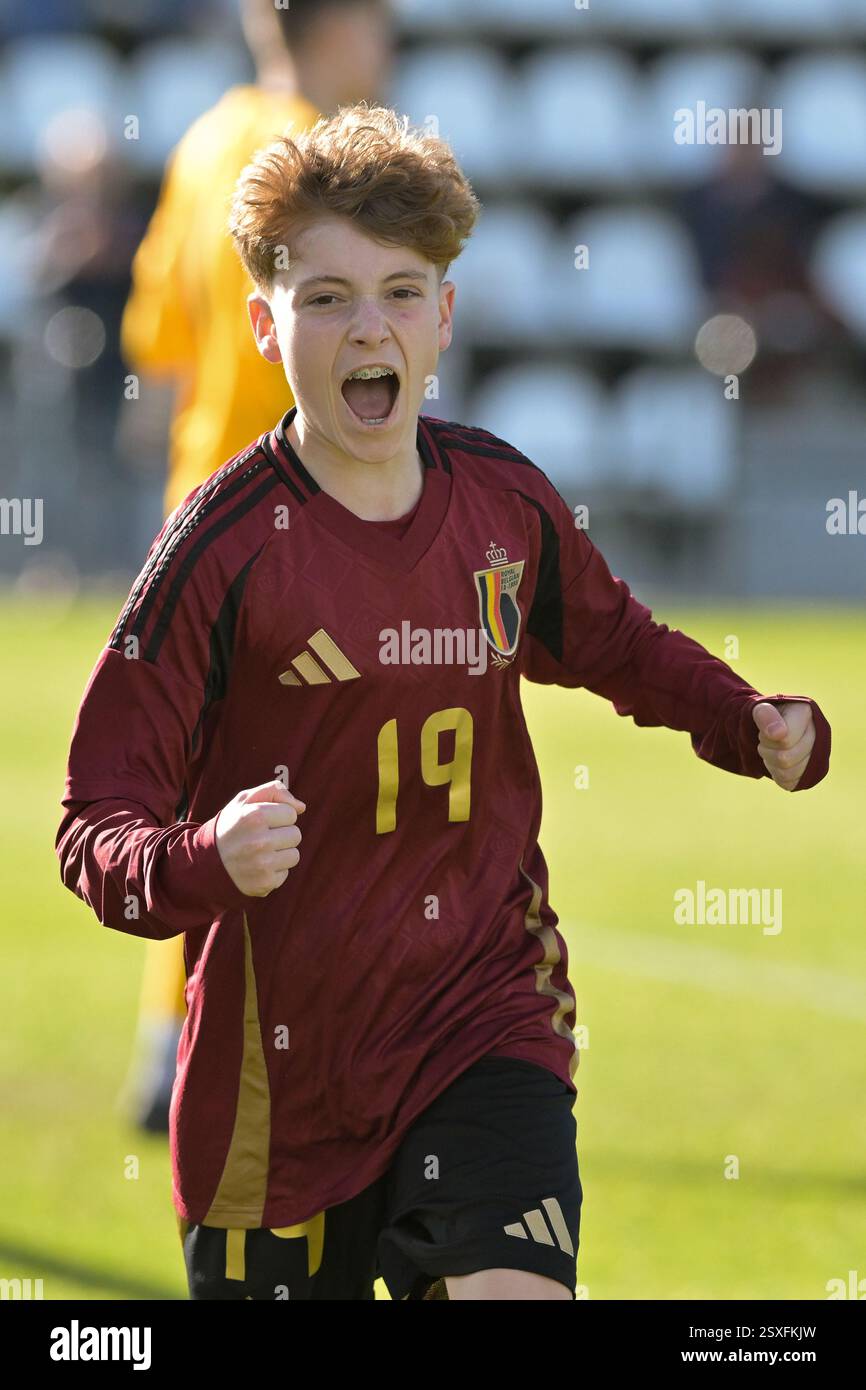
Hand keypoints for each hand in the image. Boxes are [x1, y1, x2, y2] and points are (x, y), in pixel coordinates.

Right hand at [215, 778, 304, 896]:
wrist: (205, 862)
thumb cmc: (230, 827)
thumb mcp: (243, 801)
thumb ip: (273, 791)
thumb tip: (301, 807)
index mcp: (254, 816)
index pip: (291, 814)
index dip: (278, 817)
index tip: (263, 822)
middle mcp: (259, 841)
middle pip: (296, 835)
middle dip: (281, 834)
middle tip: (260, 838)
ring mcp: (262, 864)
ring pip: (294, 855)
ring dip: (280, 853)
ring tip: (260, 852)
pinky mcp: (264, 883)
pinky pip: (285, 873)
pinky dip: (274, 871)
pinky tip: (256, 867)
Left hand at [752, 701, 814, 790]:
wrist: (773, 726)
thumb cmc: (767, 716)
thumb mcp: (760, 710)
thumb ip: (765, 716)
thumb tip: (778, 733)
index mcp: (806, 712)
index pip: (785, 740)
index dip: (767, 739)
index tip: (764, 731)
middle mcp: (818, 732)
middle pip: (785, 758)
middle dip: (767, 751)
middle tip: (765, 742)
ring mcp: (818, 754)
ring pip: (788, 773)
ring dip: (772, 764)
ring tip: (771, 751)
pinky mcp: (813, 772)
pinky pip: (792, 783)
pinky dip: (778, 775)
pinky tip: (778, 763)